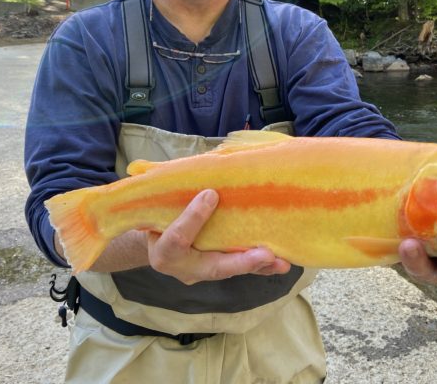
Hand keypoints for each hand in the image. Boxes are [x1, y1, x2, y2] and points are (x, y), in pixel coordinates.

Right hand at [147, 189, 290, 284]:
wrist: (155, 241)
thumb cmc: (159, 216)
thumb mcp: (161, 206)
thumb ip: (179, 192)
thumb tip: (209, 163)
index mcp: (162, 251)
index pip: (177, 238)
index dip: (193, 218)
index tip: (210, 194)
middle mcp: (182, 268)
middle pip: (212, 267)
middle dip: (242, 261)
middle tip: (266, 255)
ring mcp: (201, 273)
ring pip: (231, 271)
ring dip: (259, 266)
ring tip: (282, 262)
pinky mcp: (216, 271)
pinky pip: (238, 270)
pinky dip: (259, 267)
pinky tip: (280, 263)